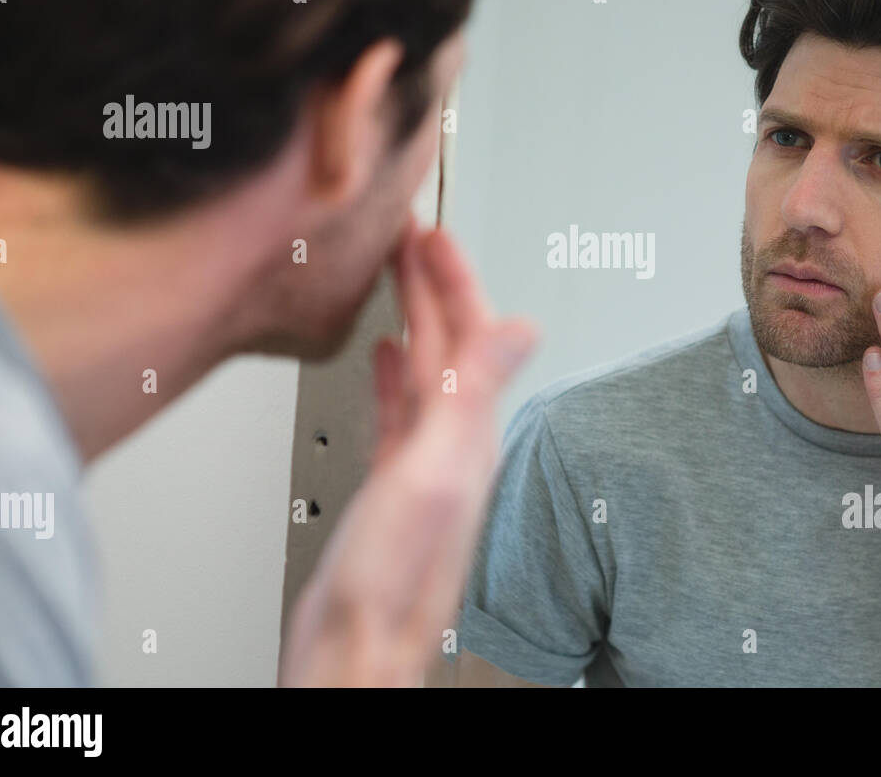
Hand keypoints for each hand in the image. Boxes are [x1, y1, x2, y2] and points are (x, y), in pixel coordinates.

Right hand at [279, 220, 536, 686]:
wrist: (356, 648)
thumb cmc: (391, 579)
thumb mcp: (434, 471)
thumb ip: (474, 397)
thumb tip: (524, 327)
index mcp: (468, 436)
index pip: (470, 336)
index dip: (453, 278)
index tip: (433, 232)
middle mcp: (454, 445)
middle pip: (448, 345)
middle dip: (433, 284)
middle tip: (412, 233)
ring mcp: (423, 464)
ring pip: (424, 370)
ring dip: (413, 320)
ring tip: (397, 275)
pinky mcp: (393, 485)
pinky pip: (400, 410)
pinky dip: (393, 374)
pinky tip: (384, 356)